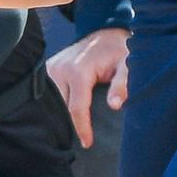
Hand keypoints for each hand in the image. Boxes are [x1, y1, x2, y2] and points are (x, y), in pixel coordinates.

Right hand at [45, 28, 128, 147]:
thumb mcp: (127, 65)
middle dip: (68, 125)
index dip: (82, 128)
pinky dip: (56, 105)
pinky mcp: (49, 68)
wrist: (107, 33)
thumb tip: (115, 105)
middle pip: (60, 107)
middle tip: (76, 142)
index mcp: (78, 71)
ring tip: (68, 133)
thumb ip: (122, 84)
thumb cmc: (119, 50)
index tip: (87, 143)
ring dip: (60, 115)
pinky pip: (50, 92)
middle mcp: (60, 69)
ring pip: (52, 101)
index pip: (76, 108)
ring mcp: (52, 68)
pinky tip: (62, 117)